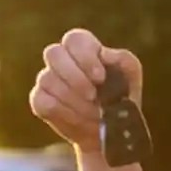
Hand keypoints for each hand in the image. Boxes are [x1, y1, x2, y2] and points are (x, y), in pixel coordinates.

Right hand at [29, 28, 142, 152]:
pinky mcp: (40, 100)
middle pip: (53, 53)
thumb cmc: (121, 98)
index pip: (74, 39)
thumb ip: (122, 60)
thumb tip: (104, 53)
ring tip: (92, 113)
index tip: (100, 78)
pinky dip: (62, 112)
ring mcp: (47, 79)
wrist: (110, 131)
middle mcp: (61, 60)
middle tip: (93, 95)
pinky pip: (43, 101)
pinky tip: (78, 118)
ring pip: (48, 79)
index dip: (85, 57)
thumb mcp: (130, 76)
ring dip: (73, 99)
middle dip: (74, 76)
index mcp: (83, 48)